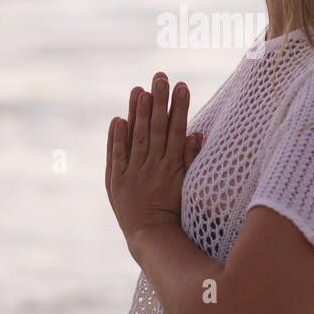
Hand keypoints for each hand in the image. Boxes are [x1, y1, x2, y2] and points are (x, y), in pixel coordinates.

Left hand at [105, 71, 203, 243]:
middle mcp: (153, 167)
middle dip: (159, 101)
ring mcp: (133, 173)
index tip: (183, 86)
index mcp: (172, 166)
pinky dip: (117, 138)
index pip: (177, 130)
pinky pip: (116, 156)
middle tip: (160, 77)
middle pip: (157, 128)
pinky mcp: (116, 181)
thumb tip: (197, 132)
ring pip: (137, 138)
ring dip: (139, 113)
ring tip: (141, 90)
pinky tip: (119, 119)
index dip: (180, 107)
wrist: (150, 236)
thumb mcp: (188, 185)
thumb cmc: (175, 210)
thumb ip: (191, 158)